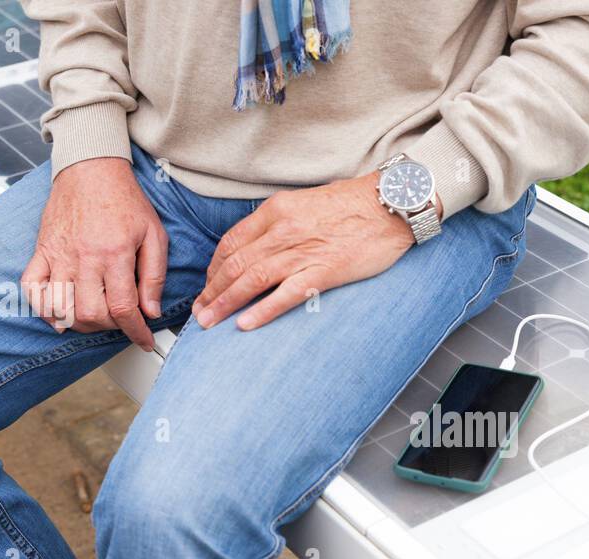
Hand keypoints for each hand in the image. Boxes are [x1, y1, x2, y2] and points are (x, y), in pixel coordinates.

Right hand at [21, 157, 167, 350]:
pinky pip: (31, 288)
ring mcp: (58, 255)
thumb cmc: (124, 200)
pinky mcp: (41, 250)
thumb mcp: (154, 235)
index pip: (123, 308)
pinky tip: (60, 315)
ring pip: (62, 308)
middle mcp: (84, 257)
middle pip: (91, 314)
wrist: (91, 168)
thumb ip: (154, 276)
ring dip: (81, 323)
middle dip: (110, 328)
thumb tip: (151, 312)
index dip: (136, 332)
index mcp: (114, 253)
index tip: (144, 340)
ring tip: (97, 318)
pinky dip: (43, 308)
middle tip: (121, 321)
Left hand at [193, 171, 434, 330]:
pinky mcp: (323, 272)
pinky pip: (285, 295)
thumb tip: (260, 247)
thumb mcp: (305, 203)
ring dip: (225, 304)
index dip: (214, 268)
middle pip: (234, 264)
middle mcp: (283, 230)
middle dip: (211, 291)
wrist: (390, 206)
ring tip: (209, 322)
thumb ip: (280, 223)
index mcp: (276, 211)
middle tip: (199, 313)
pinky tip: (245, 324)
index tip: (208, 286)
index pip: (232, 242)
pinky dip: (262, 311)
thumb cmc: (353, 205)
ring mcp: (302, 252)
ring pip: (251, 280)